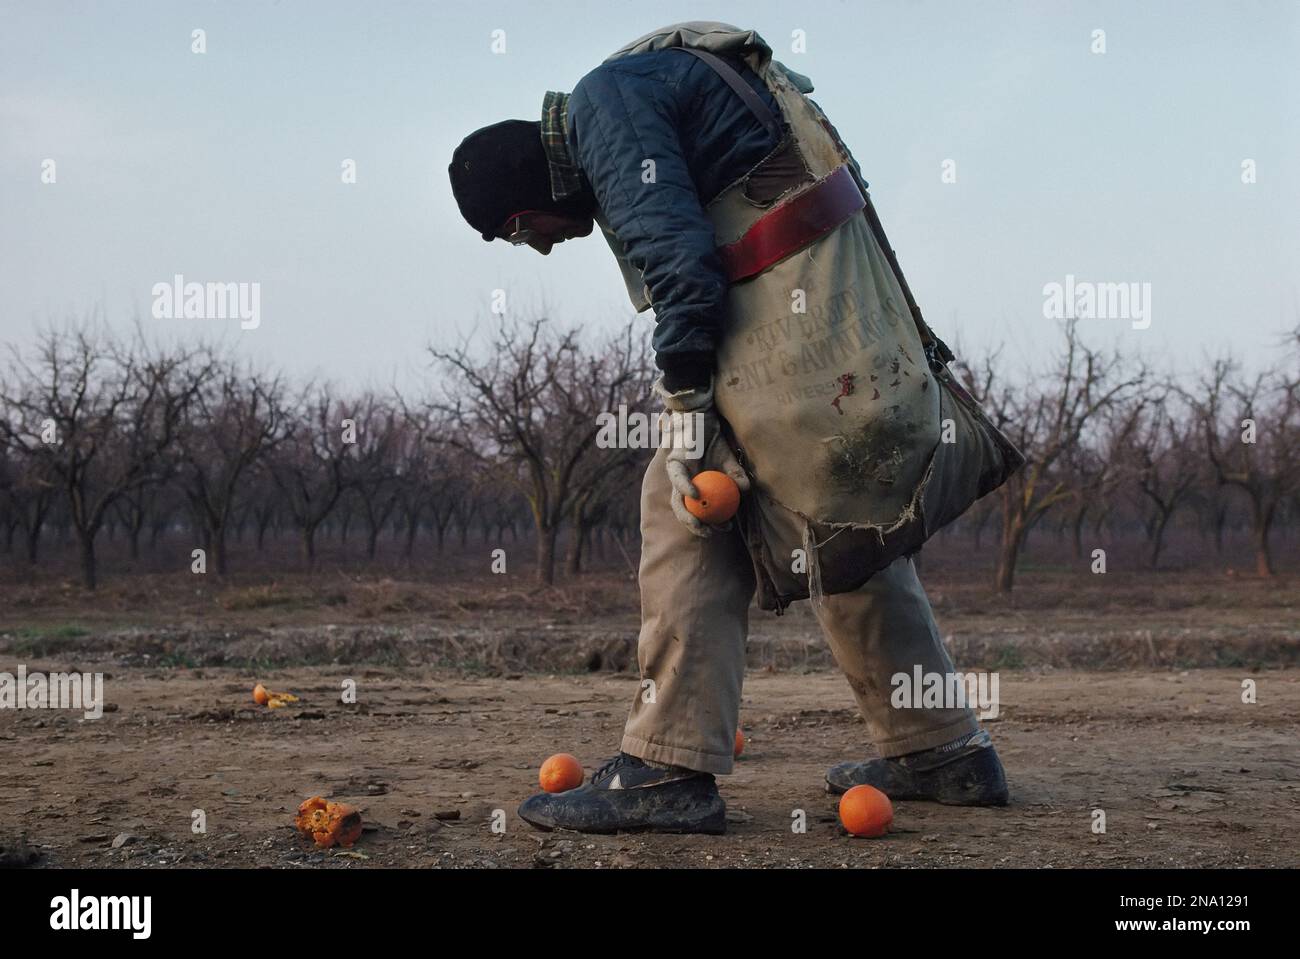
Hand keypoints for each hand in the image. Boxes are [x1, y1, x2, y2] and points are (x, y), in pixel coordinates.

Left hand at [654, 376, 750, 538]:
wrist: (703, 415)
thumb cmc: (714, 438)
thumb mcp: (729, 459)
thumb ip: (736, 475)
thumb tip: (747, 491)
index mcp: (697, 486)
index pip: (699, 510)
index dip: (709, 523)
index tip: (724, 529)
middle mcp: (684, 483)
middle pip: (684, 510)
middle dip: (694, 526)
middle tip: (709, 533)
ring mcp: (676, 473)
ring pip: (675, 499)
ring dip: (685, 514)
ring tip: (698, 524)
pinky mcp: (673, 461)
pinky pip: (677, 477)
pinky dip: (684, 487)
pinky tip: (694, 495)